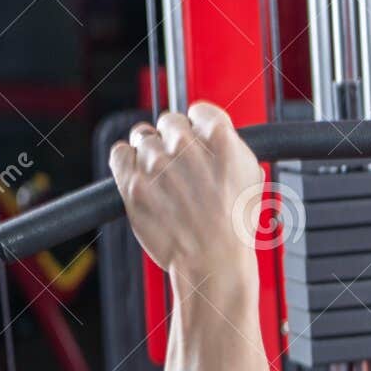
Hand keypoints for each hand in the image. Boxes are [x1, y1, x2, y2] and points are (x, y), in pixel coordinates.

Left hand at [109, 103, 263, 279]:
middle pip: (169, 121)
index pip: (199, 110)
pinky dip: (127, 160)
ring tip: (164, 179)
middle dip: (174, 139)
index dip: (199, 126)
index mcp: (221, 140)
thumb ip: (229, 146)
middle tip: (181, 164)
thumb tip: (208, 130)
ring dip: (151, 153)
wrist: (213, 260)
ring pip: (143, 137)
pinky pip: (119, 153)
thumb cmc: (234, 226)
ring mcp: (156, 164)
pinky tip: (142, 176)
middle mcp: (186, 147)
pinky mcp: (132, 183)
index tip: (199, 139)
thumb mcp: (251, 178)